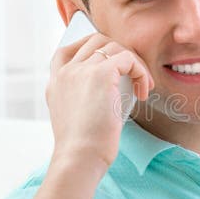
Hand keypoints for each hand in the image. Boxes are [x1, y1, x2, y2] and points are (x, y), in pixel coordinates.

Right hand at [47, 32, 153, 170]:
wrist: (80, 157)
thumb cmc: (84, 146)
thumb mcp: (75, 117)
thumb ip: (82, 97)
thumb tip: (112, 87)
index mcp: (55, 82)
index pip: (66, 50)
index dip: (91, 49)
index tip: (110, 62)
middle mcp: (65, 72)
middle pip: (95, 41)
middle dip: (120, 53)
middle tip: (133, 74)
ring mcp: (80, 70)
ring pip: (115, 47)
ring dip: (135, 64)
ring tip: (143, 86)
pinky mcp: (100, 74)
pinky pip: (128, 58)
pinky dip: (141, 71)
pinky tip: (143, 92)